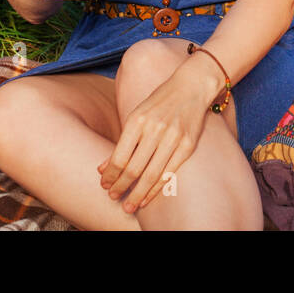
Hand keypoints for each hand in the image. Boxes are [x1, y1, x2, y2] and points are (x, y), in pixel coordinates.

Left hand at [97, 59, 220, 212]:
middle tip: (114, 199)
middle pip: (134, 168)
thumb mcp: (136, 116)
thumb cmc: (160, 102)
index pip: (119, 157)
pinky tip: (148, 197)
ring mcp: (173, 137)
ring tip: (129, 206)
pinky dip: (157, 188)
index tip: (105, 186)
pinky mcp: (188, 144)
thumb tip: (102, 169)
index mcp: (137, 120)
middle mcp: (155, 129)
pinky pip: (170, 172)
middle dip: (122, 187)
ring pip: (152, 174)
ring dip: (138, 193)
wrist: (191, 87)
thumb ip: (121, 143)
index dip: (110, 175)